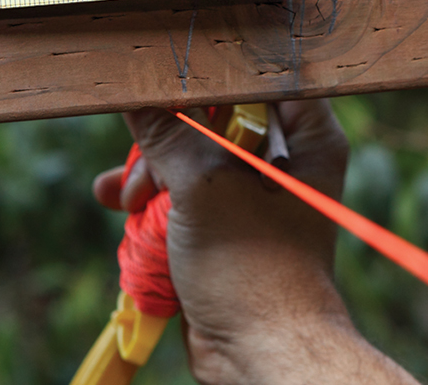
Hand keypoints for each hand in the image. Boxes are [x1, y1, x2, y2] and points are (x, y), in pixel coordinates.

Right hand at [94, 100, 417, 384]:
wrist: (259, 354)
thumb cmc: (256, 273)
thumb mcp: (205, 188)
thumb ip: (169, 134)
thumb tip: (138, 95)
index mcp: (305, 138)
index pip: (258, 77)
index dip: (211, 73)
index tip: (165, 73)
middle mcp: (283, 160)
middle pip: (214, 117)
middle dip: (167, 137)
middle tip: (142, 155)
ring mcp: (250, 194)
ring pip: (189, 157)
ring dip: (150, 175)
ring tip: (128, 199)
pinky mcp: (223, 225)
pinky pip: (181, 195)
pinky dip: (152, 203)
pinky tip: (122, 211)